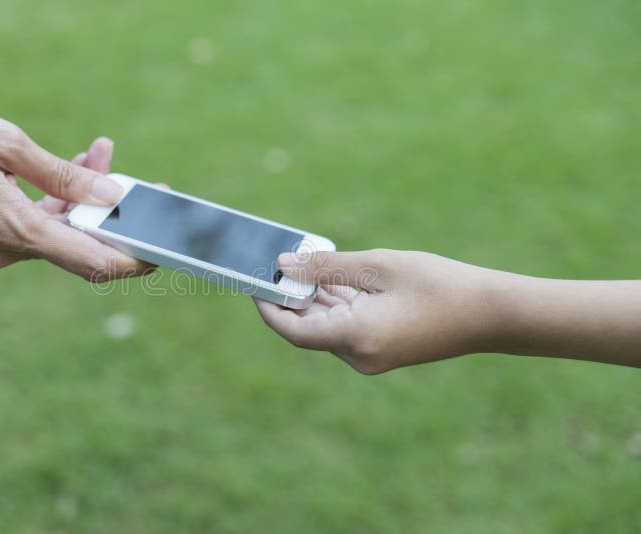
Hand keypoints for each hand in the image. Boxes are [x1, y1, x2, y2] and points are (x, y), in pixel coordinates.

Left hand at [255, 249, 498, 374]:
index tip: (254, 282)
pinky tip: (332, 279)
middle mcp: (358, 356)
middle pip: (307, 328)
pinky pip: (346, 329)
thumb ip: (326, 266)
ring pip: (326, 327)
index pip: (292, 330)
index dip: (268, 307)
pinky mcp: (381, 350)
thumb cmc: (439, 284)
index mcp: (355, 337)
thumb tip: (283, 264)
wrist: (491, 314)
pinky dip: (336, 305)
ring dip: (313, 299)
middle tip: (277, 263)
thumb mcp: (378, 266)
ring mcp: (370, 357)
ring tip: (303, 265)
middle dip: (290, 297)